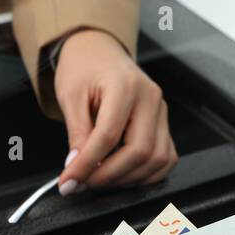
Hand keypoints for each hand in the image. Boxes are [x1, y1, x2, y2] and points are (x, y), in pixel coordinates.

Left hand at [53, 28, 176, 193]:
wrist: (99, 51)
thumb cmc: (84, 68)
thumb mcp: (70, 95)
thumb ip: (76, 133)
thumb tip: (76, 168)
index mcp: (125, 85)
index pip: (108, 135)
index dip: (87, 164)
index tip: (69, 181)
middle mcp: (150, 99)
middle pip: (139, 151)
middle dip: (109, 175)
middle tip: (83, 183)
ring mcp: (162, 113)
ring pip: (156, 160)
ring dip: (127, 179)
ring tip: (100, 179)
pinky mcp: (165, 125)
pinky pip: (165, 159)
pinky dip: (145, 175)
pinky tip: (123, 175)